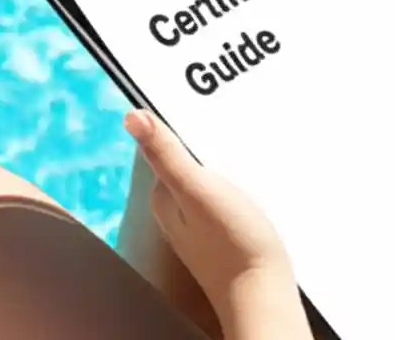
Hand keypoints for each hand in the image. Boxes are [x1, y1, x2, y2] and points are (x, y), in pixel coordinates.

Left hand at [124, 110, 310, 338]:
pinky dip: (237, 183)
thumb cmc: (231, 240)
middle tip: (235, 120)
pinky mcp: (223, 235)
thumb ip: (167, 154)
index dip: (184, 122)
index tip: (207, 100)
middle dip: (207, 142)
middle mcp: (177, 211)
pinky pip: (225, 197)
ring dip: (226, 162)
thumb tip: (131, 115)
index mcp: (164, 195)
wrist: (262, 293)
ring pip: (209, 178)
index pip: (166, 145)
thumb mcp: (198, 189)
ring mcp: (200, 225)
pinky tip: (254, 179)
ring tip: (247, 144)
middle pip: (188, 161)